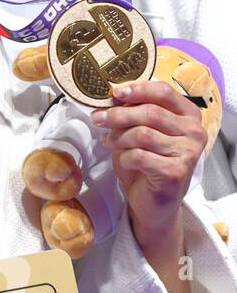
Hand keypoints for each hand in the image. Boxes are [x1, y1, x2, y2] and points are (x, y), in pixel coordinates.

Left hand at [93, 81, 206, 257]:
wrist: (154, 202)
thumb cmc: (146, 163)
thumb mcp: (139, 132)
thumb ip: (133, 113)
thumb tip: (112, 97)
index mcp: (188, 116)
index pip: (164, 92)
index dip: (137, 89)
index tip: (115, 93)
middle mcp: (193, 132)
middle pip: (149, 112)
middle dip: (117, 115)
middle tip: (98, 119)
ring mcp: (188, 152)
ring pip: (142, 134)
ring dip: (118, 138)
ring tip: (109, 142)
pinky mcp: (175, 172)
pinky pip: (139, 155)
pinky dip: (124, 157)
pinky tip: (124, 161)